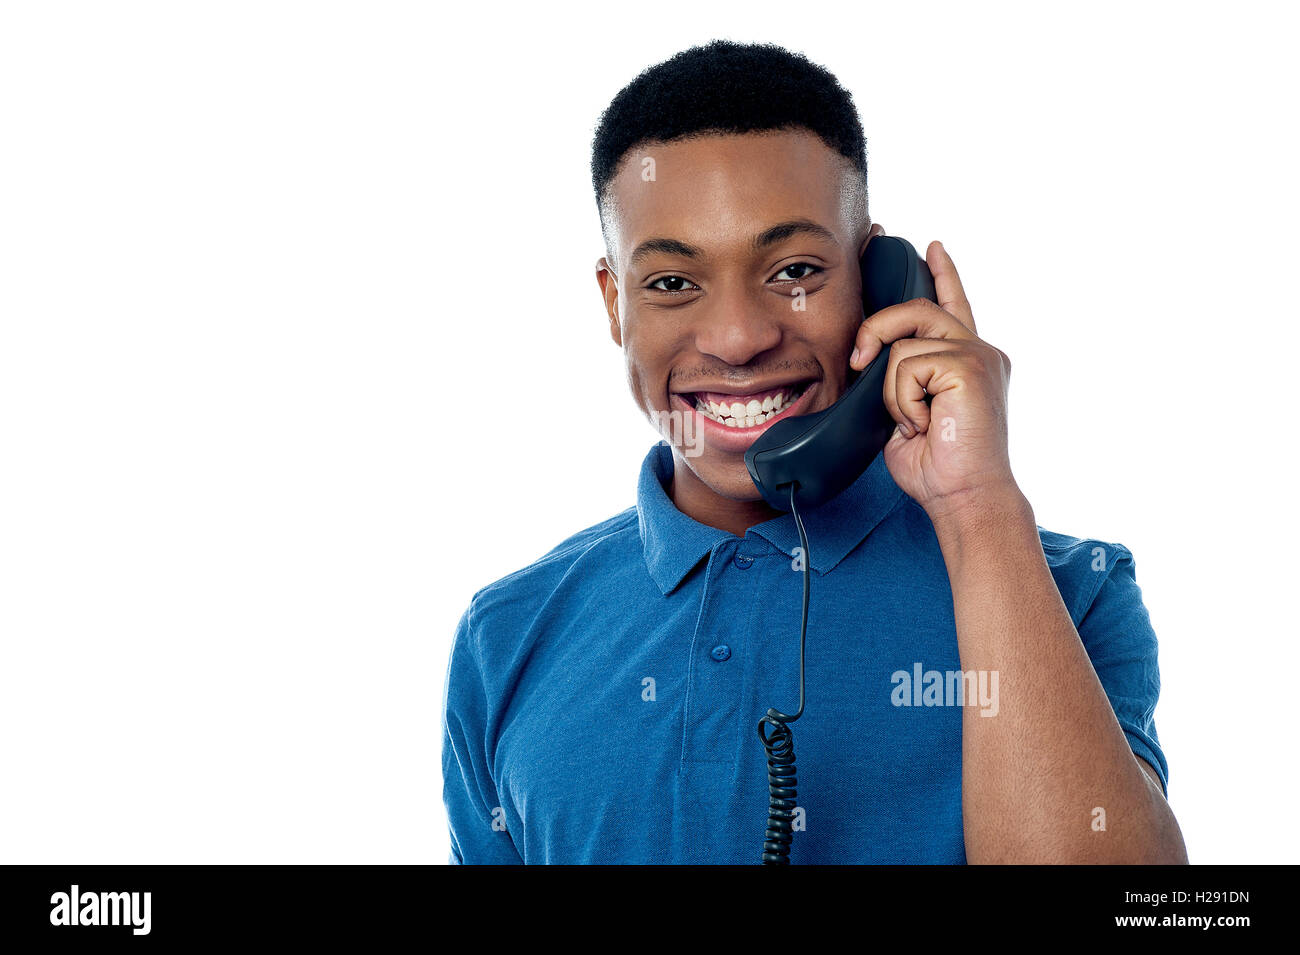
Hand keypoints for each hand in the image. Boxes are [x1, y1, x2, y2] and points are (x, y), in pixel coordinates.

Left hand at [849, 238, 1018, 520]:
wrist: (963, 496)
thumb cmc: (937, 468)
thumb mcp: (906, 415)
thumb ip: (899, 381)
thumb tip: (869, 362)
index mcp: (967, 362)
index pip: (952, 304)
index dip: (942, 273)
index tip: (930, 245)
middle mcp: (979, 352)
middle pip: (916, 309)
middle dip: (877, 329)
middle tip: (859, 360)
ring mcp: (978, 355)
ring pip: (903, 344)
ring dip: (893, 391)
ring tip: (915, 422)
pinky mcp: (969, 365)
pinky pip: (907, 364)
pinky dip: (903, 400)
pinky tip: (924, 423)